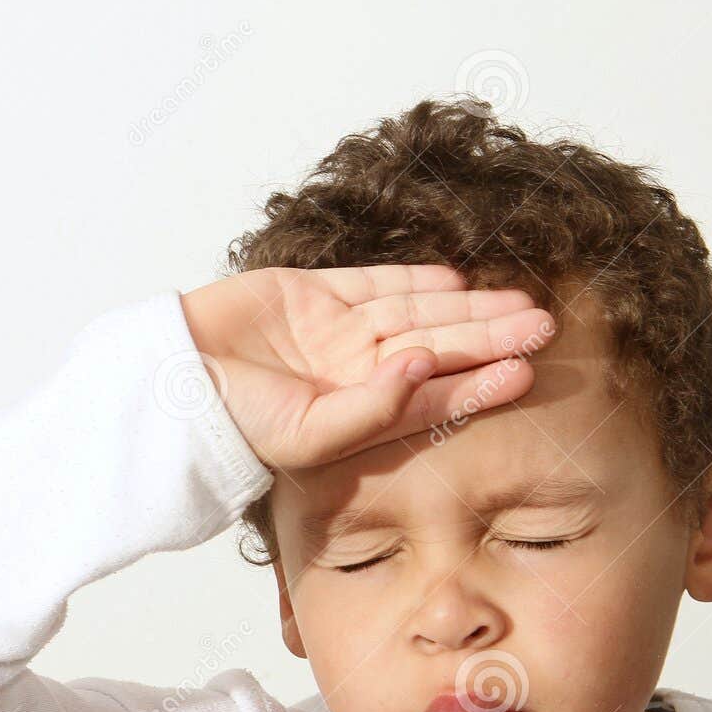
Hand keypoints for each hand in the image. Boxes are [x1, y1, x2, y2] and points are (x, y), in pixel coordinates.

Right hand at [179, 265, 554, 469]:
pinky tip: (456, 276)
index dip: (479, 385)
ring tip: (518, 300)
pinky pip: (373, 282)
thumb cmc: (230, 423)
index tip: (526, 372)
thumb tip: (421, 369)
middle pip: (435, 350)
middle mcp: (351, 374)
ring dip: (465, 306)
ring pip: (415, 313)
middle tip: (543, 325)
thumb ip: (369, 409)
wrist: (168, 381)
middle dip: (488, 338)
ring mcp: (332, 332)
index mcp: (355, 416)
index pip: (433, 400)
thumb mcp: (306, 435)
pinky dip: (413, 277)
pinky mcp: (308, 293)